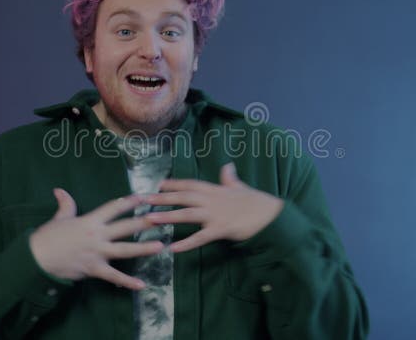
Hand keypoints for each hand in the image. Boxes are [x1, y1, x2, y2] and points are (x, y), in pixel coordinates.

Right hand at [28, 189, 162, 289]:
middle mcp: (97, 235)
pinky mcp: (94, 269)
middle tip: (160, 218)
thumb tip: (60, 190)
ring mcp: (97, 253)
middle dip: (143, 222)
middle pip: (124, 227)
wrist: (36, 259)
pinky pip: (114, 276)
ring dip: (143, 249)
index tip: (143, 196)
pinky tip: (142, 285)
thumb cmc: (47, 237)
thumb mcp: (59, 219)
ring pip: (124, 250)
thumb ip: (65, 205)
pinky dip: (128, 282)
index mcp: (90, 221)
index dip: (129, 201)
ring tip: (160, 247)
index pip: (113, 208)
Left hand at [144, 162, 283, 252]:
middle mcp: (212, 200)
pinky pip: (200, 238)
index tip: (158, 184)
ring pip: (187, 215)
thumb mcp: (241, 187)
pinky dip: (186, 243)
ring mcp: (215, 215)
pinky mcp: (220, 230)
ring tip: (150, 220)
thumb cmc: (256, 202)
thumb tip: (227, 166)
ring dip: (167, 217)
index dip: (173, 184)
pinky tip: (173, 248)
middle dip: (162, 198)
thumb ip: (230, 178)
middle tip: (144, 200)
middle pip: (183, 197)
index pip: (190, 184)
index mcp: (215, 189)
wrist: (271, 216)